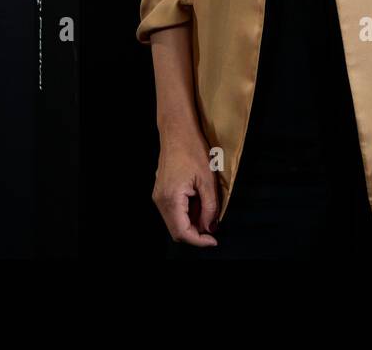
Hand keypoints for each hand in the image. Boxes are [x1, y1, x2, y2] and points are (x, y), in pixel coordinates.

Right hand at [152, 133, 219, 247]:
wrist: (177, 131)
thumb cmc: (192, 150)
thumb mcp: (208, 180)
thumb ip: (210, 208)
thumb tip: (210, 228)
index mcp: (170, 199)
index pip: (182, 232)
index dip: (199, 240)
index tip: (213, 240)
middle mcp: (160, 200)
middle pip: (176, 231)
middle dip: (196, 232)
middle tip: (213, 226)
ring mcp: (158, 196)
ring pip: (175, 222)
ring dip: (192, 222)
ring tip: (207, 209)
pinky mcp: (161, 192)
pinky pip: (173, 211)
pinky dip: (187, 213)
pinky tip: (199, 202)